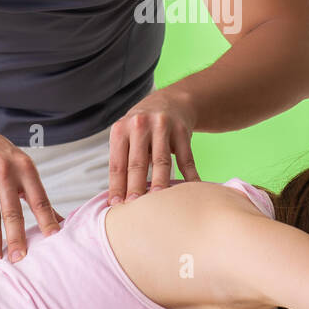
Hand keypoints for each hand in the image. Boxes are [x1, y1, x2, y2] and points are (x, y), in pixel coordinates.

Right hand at [0, 124, 64, 262]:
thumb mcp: (22, 166)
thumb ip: (37, 194)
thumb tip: (59, 221)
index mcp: (24, 167)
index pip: (38, 198)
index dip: (46, 219)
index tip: (53, 238)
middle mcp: (4, 170)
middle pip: (12, 210)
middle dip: (16, 236)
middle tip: (19, 258)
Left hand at [108, 87, 199, 203]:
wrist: (171, 102)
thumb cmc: (143, 128)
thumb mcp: (127, 135)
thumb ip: (123, 160)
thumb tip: (118, 198)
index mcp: (121, 129)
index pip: (117, 163)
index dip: (116, 186)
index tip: (117, 205)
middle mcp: (140, 125)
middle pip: (137, 163)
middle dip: (135, 187)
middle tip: (134, 207)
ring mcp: (162, 126)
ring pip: (161, 161)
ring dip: (160, 182)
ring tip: (158, 201)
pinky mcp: (182, 130)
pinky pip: (186, 158)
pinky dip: (190, 176)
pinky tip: (191, 189)